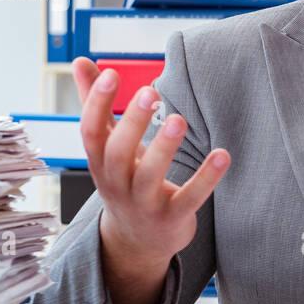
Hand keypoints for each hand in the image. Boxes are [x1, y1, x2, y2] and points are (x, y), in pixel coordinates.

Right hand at [73, 57, 230, 266]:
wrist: (136, 242)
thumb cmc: (124, 181)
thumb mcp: (107, 147)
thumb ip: (96, 104)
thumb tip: (80, 61)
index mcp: (99, 162)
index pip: (90, 132)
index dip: (96, 103)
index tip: (112, 73)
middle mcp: (117, 184)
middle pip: (116, 154)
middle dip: (133, 123)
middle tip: (151, 91)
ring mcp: (144, 204)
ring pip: (149, 178)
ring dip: (164, 148)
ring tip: (180, 119)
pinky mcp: (172, 218)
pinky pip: (189, 198)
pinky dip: (206, 178)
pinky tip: (223, 155)